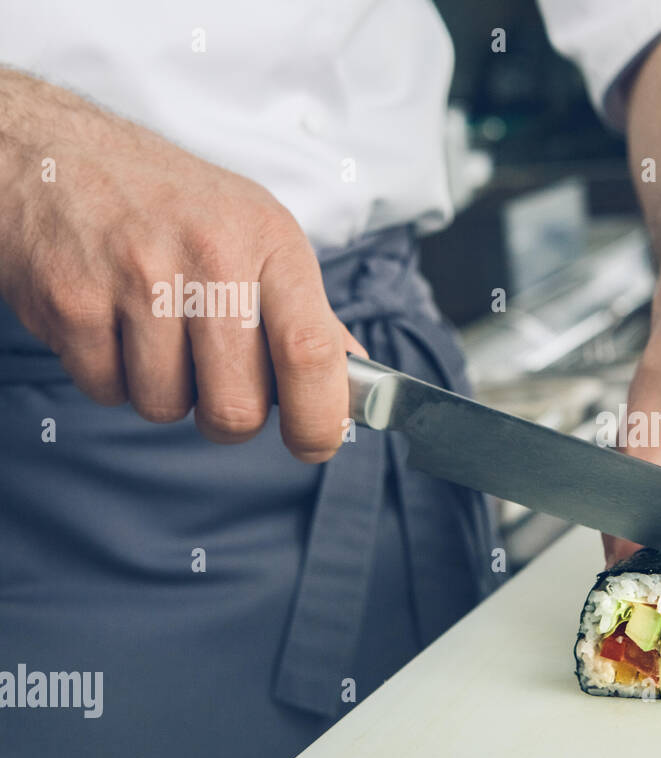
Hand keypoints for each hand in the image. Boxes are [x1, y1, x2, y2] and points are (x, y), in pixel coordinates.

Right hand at [0, 69, 365, 461]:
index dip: (319, 418)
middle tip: (217, 382)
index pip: (310, 350)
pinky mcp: (71, 299)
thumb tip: (354, 377)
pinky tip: (111, 324)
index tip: (316, 444)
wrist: (52, 156)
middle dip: (230, 417)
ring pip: (166, 406)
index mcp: (269, 241)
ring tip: (154, 333)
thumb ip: (307, 312)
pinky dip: (110, 376)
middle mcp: (209, 256)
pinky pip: (106, 390)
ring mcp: (136, 277)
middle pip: (237, 405)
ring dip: (163, 391)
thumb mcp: (255, 233)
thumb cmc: (170, 204)